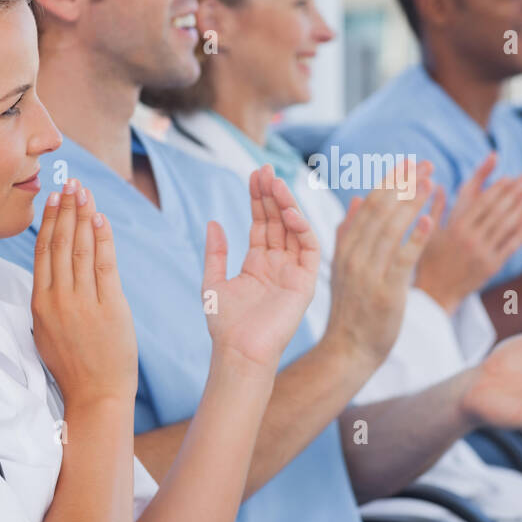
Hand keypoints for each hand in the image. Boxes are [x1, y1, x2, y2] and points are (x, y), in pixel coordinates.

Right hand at [31, 179, 137, 405]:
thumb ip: (48, 301)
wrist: (95, 395)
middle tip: (70, 182)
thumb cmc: (73, 365)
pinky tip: (100, 219)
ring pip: (81, 249)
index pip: (43, 252)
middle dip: (65, 209)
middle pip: (60, 243)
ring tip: (84, 192)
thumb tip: (51, 274)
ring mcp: (82, 303)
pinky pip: (104, 265)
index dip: (48, 221)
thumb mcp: (47, 331)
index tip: (53, 197)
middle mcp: (58, 299)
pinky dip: (102, 239)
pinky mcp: (108, 307)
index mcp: (39, 304)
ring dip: (83, 216)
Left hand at [202, 165, 320, 371]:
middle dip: (272, 194)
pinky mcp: (305, 283)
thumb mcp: (213, 283)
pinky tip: (288, 212)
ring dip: (286, 205)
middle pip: (278, 221)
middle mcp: (278, 264)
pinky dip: (301, 228)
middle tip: (265, 169)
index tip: (254, 174)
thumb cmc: (225, 326)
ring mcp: (293, 272)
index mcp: (257, 263)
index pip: (261, 222)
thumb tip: (214, 222)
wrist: (239, 352)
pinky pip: (308, 249)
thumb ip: (216, 253)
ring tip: (275, 183)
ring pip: (294, 230)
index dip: (258, 198)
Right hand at [324, 159, 435, 367]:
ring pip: (391, 229)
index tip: (410, 163)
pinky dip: (416, 238)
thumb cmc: (352, 309)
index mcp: (345, 247)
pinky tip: (430, 220)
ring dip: (412, 202)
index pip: (369, 204)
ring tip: (431, 181)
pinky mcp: (386, 292)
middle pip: (380, 210)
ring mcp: (369, 273)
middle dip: (404, 183)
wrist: (348, 350)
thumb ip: (349, 233)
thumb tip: (359, 199)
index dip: (390, 180)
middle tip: (426, 164)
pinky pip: (402, 260)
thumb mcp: (344, 267)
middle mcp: (354, 256)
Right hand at [413, 152, 521, 312]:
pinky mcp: (492, 266)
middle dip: (521, 192)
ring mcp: (483, 253)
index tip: (513, 177)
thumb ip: (436, 206)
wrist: (434, 293)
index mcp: (457, 227)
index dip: (499, 188)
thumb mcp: (428, 231)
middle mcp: (471, 238)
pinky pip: (513, 244)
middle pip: (501, 210)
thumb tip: (436, 183)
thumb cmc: (429, 260)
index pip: (482, 202)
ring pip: (509, 225)